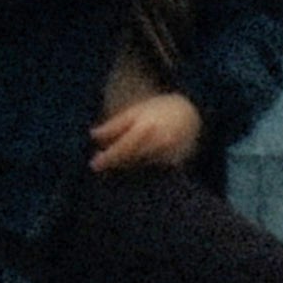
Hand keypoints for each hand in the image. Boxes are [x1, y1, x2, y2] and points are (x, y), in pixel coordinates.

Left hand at [87, 88, 202, 173]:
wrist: (190, 116)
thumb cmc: (157, 111)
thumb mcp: (135, 112)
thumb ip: (115, 125)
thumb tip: (93, 136)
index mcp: (147, 126)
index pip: (124, 147)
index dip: (108, 158)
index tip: (93, 164)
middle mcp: (158, 142)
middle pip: (131, 160)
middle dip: (115, 164)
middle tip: (99, 165)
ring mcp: (169, 155)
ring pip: (141, 168)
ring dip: (126, 168)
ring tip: (116, 166)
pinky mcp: (175, 165)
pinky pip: (153, 171)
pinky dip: (141, 171)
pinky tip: (134, 168)